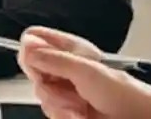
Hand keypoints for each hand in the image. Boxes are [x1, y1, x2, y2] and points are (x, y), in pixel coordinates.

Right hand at [16, 26, 150, 118]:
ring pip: (42, 96)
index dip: (30, 53)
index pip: (33, 40)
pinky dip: (64, 117)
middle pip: (33, 72)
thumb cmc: (122, 93)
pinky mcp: (67, 109)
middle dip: (49, 88)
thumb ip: (54, 59)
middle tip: (69, 92)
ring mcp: (65, 89)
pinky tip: (80, 116)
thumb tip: (28, 47)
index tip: (40, 67)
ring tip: (80, 108)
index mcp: (69, 49)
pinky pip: (51, 112)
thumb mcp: (85, 71)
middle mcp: (64, 67)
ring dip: (60, 106)